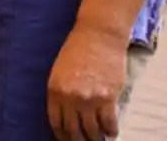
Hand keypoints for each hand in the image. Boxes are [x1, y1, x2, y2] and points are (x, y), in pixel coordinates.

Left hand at [47, 26, 127, 140]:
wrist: (98, 35)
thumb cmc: (77, 50)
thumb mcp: (59, 71)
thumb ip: (61, 93)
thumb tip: (67, 115)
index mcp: (55, 91)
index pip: (56, 122)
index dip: (62, 136)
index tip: (66, 140)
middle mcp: (70, 98)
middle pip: (74, 131)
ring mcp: (90, 99)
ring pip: (92, 130)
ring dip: (95, 139)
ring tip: (98, 140)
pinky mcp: (108, 97)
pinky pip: (109, 123)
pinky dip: (111, 131)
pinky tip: (111, 132)